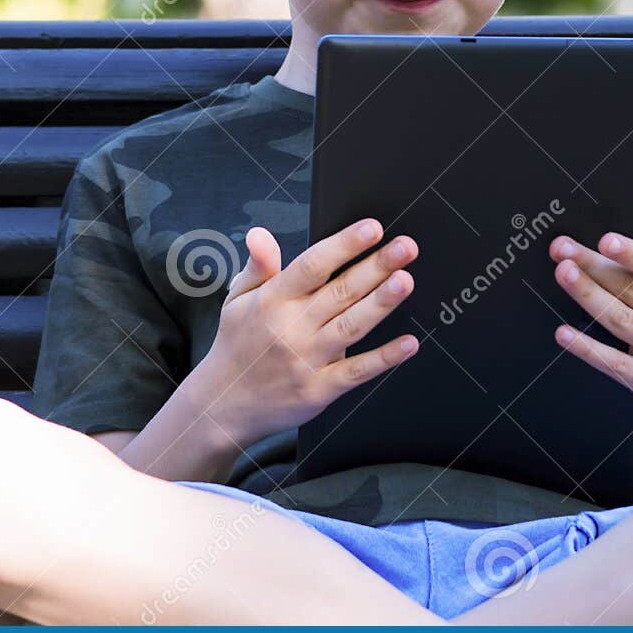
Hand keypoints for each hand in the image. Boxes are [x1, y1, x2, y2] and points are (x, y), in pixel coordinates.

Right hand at [188, 219, 421, 444]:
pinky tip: (409, 343)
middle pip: (340, 291)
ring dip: (381, 303)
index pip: (312, 265)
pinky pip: (356, 372)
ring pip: (351, 326)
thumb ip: (258, 266)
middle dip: (375, 266)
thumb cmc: (236, 345)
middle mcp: (291, 327)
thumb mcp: (237, 300)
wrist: (223, 404)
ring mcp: (307, 360)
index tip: (372, 228)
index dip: (344, 245)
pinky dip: (384, 358)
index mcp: (272, 301)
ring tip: (405, 281)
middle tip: (405, 246)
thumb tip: (260, 233)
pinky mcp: (320, 390)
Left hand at [548, 227, 632, 462]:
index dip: (632, 254)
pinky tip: (563, 333)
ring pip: (621, 321)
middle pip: (632, 291)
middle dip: (594, 266)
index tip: (605, 240)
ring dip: (588, 296)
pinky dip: (587, 348)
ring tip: (563, 274)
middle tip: (562, 248)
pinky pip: (614, 363)